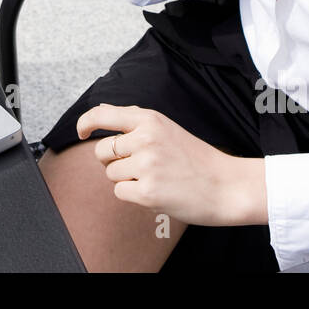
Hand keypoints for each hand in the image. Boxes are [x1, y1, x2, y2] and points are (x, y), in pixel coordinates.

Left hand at [76, 103, 267, 226]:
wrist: (226, 185)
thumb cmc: (196, 158)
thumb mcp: (167, 128)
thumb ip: (135, 121)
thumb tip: (101, 113)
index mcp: (149, 120)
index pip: (102, 114)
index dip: (85, 123)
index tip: (82, 132)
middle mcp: (145, 139)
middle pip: (102, 152)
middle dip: (113, 161)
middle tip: (139, 166)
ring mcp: (146, 165)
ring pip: (110, 174)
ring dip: (126, 179)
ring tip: (154, 178)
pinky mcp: (147, 192)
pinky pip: (119, 193)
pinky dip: (132, 196)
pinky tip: (156, 191)